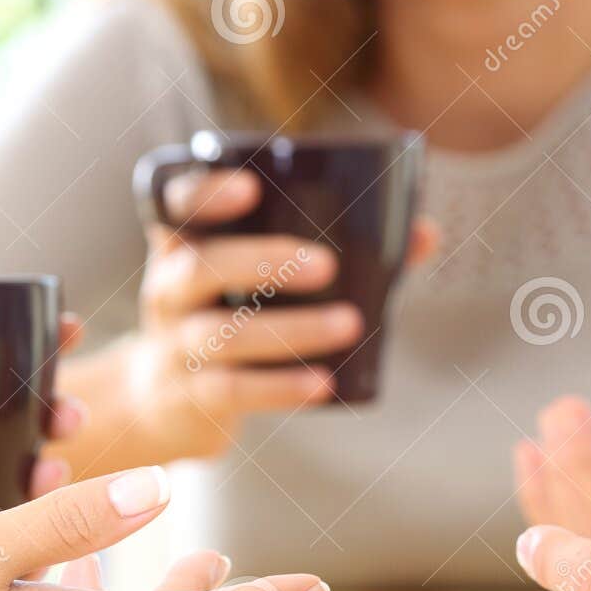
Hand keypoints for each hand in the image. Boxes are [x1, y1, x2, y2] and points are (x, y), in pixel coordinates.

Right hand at [56, 169, 436, 465]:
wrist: (163, 403)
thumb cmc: (231, 316)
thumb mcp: (254, 279)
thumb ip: (336, 249)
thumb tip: (426, 233)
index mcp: (184, 245)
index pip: (174, 204)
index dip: (205, 192)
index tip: (249, 187)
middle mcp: (168, 290)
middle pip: (201, 268)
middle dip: (262, 261)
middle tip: (326, 265)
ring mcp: (176, 346)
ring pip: (226, 335)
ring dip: (291, 329)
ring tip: (348, 324)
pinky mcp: (192, 397)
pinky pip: (235, 391)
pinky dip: (282, 388)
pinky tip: (325, 384)